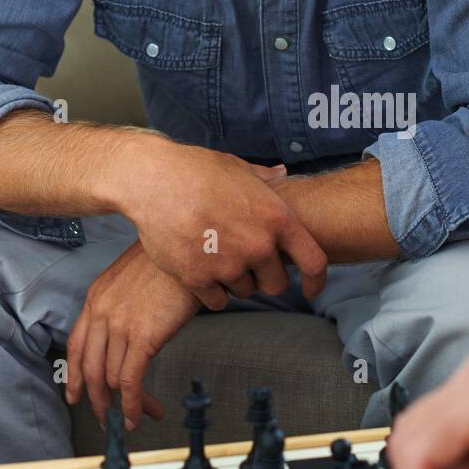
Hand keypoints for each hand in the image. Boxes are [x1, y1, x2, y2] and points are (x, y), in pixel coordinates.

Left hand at [65, 240, 200, 429]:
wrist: (190, 245)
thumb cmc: (171, 258)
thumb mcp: (136, 276)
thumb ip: (125, 302)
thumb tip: (134, 327)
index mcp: (96, 297)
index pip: (75, 345)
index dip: (75, 375)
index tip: (76, 394)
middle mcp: (101, 313)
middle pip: (89, 369)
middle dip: (97, 399)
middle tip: (106, 416)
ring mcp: (119, 325)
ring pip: (110, 379)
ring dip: (123, 404)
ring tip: (136, 417)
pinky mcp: (142, 337)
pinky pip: (130, 380)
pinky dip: (133, 404)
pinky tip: (140, 415)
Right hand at [118, 142, 327, 310]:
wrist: (152, 180)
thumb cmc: (196, 169)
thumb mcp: (238, 168)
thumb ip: (265, 179)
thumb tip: (282, 174)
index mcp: (276, 218)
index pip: (314, 261)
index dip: (316, 280)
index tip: (312, 290)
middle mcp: (258, 245)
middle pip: (276, 284)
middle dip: (265, 278)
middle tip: (247, 264)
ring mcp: (228, 264)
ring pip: (244, 292)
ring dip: (235, 282)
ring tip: (216, 258)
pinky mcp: (199, 278)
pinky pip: (217, 301)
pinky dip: (211, 292)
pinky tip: (201, 271)